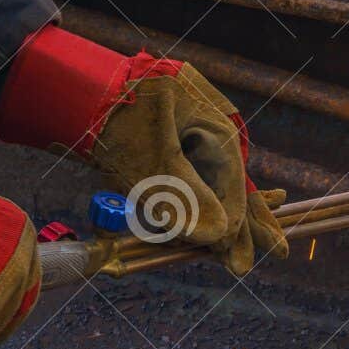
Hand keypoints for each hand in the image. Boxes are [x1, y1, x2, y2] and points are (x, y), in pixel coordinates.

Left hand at [0, 25, 287, 273]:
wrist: (77, 88)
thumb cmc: (115, 122)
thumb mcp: (150, 166)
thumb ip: (185, 201)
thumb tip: (219, 236)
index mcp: (217, 127)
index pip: (235, 187)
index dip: (236, 227)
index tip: (237, 260)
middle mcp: (215, 128)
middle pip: (236, 184)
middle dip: (247, 223)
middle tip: (272, 255)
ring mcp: (198, 132)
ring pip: (218, 182)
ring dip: (225, 215)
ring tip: (248, 246)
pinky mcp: (179, 138)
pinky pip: (200, 175)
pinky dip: (205, 199)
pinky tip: (223, 221)